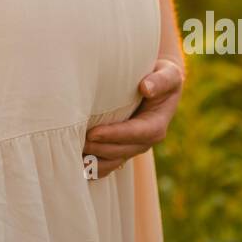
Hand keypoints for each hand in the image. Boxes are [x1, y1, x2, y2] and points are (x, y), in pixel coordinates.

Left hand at [81, 56, 184, 178]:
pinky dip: (92, 166)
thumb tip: (146, 88)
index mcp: (156, 125)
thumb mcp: (168, 74)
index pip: (136, 134)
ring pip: (112, 162)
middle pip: (120, 151)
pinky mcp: (121, 150)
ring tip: (73, 152)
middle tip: (76, 142)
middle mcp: (145, 141)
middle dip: (98, 148)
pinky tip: (76, 161)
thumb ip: (161, 81)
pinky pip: (106, 165)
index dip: (114, 135)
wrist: (158, 86)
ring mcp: (132, 148)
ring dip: (93, 160)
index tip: (93, 133)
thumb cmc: (162, 77)